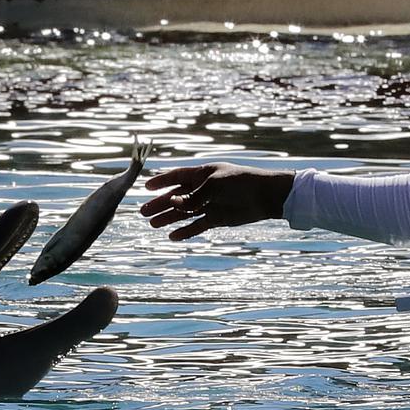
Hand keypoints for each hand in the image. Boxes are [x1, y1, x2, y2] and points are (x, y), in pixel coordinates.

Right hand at [140, 162, 294, 239]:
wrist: (266, 196)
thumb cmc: (241, 183)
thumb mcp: (215, 185)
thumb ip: (193, 196)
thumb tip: (173, 203)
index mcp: (202, 174)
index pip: (177, 176)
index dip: (161, 181)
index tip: (146, 187)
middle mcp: (203, 189)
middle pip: (176, 196)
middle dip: (160, 204)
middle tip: (143, 212)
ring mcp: (209, 204)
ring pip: (184, 212)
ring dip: (169, 218)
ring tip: (153, 224)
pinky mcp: (217, 218)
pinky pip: (197, 226)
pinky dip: (185, 231)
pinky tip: (173, 236)